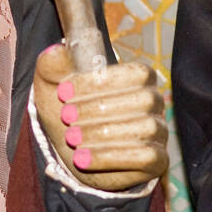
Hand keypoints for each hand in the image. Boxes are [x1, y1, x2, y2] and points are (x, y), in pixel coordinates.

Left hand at [33, 43, 168, 192]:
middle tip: (66, 116)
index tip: (64, 91)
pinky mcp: (157, 160)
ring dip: (102, 133)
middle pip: (142, 100)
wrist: (74, 151)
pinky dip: (109, 157)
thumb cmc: (70, 111)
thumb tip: (56, 51)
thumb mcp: (55, 86)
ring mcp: (159, 132)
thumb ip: (53, 65)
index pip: (136, 73)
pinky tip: (82, 158)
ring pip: (144, 129)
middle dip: (99, 108)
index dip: (101, 81)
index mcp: (140, 77)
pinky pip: (145, 158)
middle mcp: (155, 102)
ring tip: (72, 138)